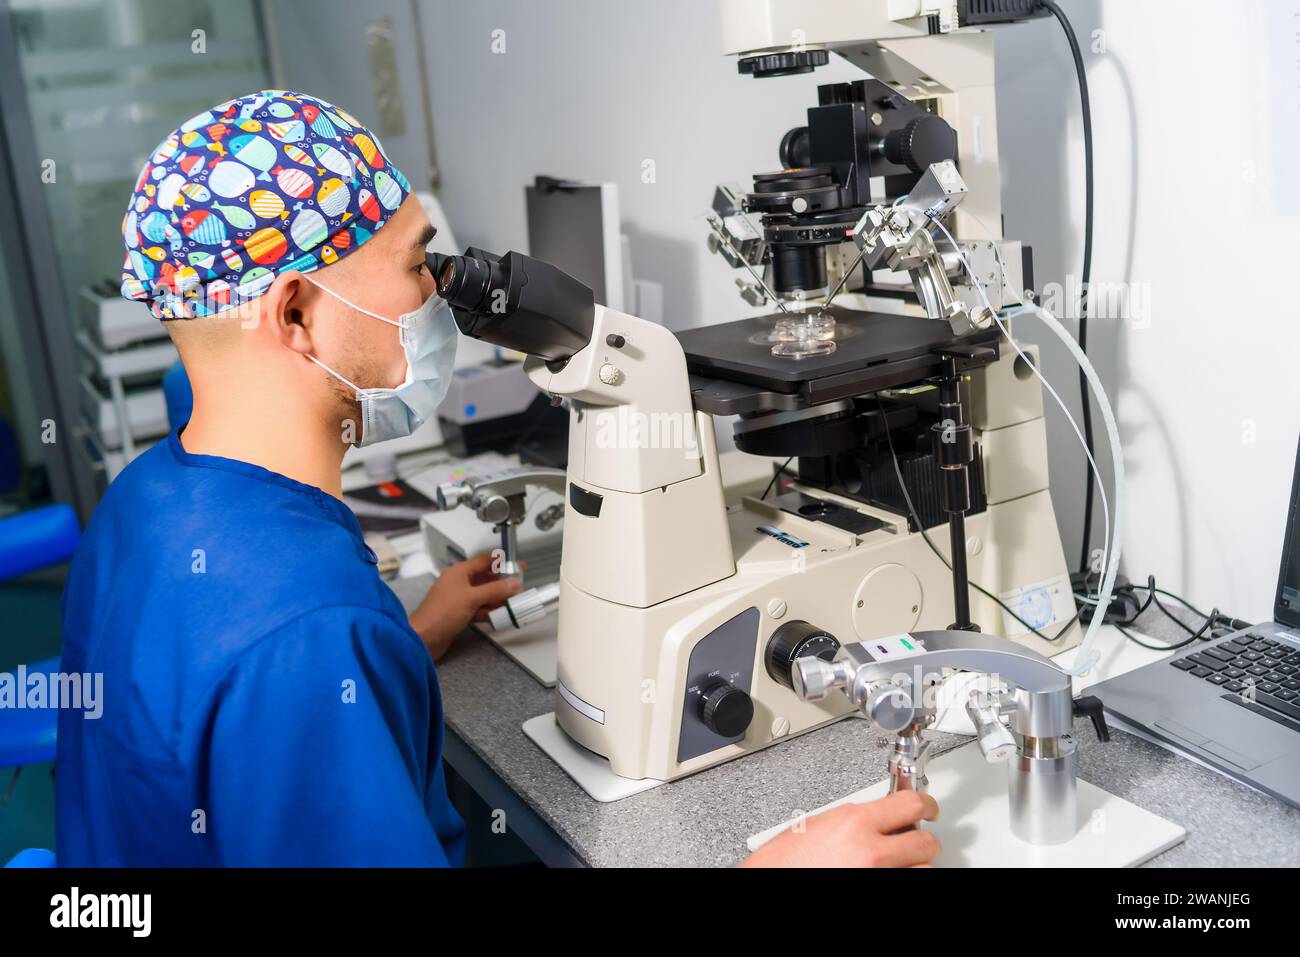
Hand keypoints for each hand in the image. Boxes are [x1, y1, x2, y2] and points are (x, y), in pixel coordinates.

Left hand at [408, 552, 521, 659]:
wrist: (424, 638)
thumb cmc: (439, 614)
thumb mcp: (472, 598)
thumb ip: (495, 590)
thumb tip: (513, 583)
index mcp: (458, 572)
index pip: (484, 561)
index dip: (501, 562)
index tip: (516, 565)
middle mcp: (458, 583)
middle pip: (485, 579)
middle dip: (502, 583)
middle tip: (518, 587)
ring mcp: (458, 599)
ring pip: (483, 595)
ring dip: (497, 598)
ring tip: (512, 602)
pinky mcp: (459, 614)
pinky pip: (478, 608)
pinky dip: (488, 611)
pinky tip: (498, 615)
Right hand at [739, 791, 939, 867]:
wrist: (768, 879)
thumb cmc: (783, 860)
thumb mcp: (821, 823)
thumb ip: (857, 819)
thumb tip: (883, 816)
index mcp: (854, 822)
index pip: (911, 804)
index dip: (926, 804)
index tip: (927, 807)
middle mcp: (870, 851)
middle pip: (925, 842)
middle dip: (922, 840)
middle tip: (916, 838)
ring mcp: (877, 877)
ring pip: (922, 869)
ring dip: (913, 864)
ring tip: (898, 861)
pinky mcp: (878, 895)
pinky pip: (905, 883)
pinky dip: (900, 876)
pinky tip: (890, 871)